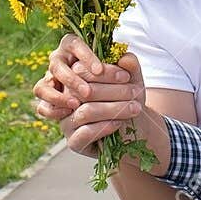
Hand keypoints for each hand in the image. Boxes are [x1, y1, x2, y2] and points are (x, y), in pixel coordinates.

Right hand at [33, 34, 143, 157]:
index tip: (126, 76)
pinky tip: (119, 122)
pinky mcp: (73, 141)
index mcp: (72, 79)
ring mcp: (66, 121)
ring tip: (134, 108)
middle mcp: (64, 100)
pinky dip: (105, 126)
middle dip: (113, 91)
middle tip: (136, 92)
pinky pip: (84, 133)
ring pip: (85, 112)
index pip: (79, 70)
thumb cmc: (128, 97)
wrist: (135, 127)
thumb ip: (129, 66)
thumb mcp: (132, 79)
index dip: (104, 72)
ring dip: (113, 109)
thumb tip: (125, 58)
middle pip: (81, 91)